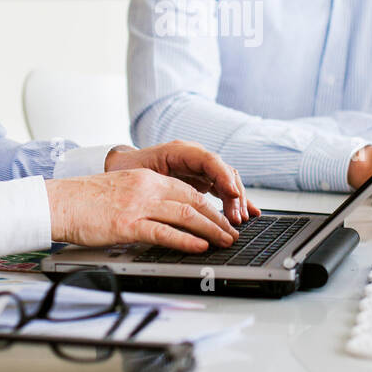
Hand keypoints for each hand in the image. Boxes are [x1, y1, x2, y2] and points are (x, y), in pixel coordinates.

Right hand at [46, 168, 241, 252]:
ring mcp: (138, 205)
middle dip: (217, 218)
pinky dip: (186, 240)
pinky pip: (164, 232)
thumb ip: (144, 200)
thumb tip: (165, 217)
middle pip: (193, 201)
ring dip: (210, 230)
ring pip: (185, 215)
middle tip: (232, 232)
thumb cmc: (83, 201)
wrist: (57, 203)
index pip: (187, 190)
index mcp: (145, 178)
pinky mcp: (127, 224)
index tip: (223, 217)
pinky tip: (200, 246)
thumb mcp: (120, 191)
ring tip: (226, 241)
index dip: (210, 205)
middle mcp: (146, 188)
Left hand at [104, 141, 259, 225]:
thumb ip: (151, 184)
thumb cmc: (126, 170)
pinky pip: (223, 189)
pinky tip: (250, 213)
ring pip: (227, 180)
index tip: (231, 193)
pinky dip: (235, 201)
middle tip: (237, 218)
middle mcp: (193, 157)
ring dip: (236, 200)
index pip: (208, 159)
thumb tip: (163, 199)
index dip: (222, 175)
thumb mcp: (135, 175)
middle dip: (233, 194)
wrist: (122, 167)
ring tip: (241, 220)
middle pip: (223, 171)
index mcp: (178, 151)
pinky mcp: (202, 180)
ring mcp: (199, 169)